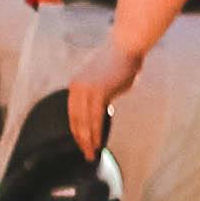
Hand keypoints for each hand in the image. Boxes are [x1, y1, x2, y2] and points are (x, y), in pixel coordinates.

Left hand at [64, 46, 138, 164]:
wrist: (126, 47)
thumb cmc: (121, 62)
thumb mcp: (105, 82)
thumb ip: (101, 96)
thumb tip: (104, 109)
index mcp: (76, 85)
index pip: (72, 113)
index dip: (77, 130)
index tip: (82, 142)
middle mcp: (76, 88)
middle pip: (74, 120)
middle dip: (80, 139)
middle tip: (85, 153)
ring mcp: (85, 90)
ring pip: (83, 121)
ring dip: (87, 139)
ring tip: (91, 153)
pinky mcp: (98, 92)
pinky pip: (95, 117)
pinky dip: (96, 131)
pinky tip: (98, 141)